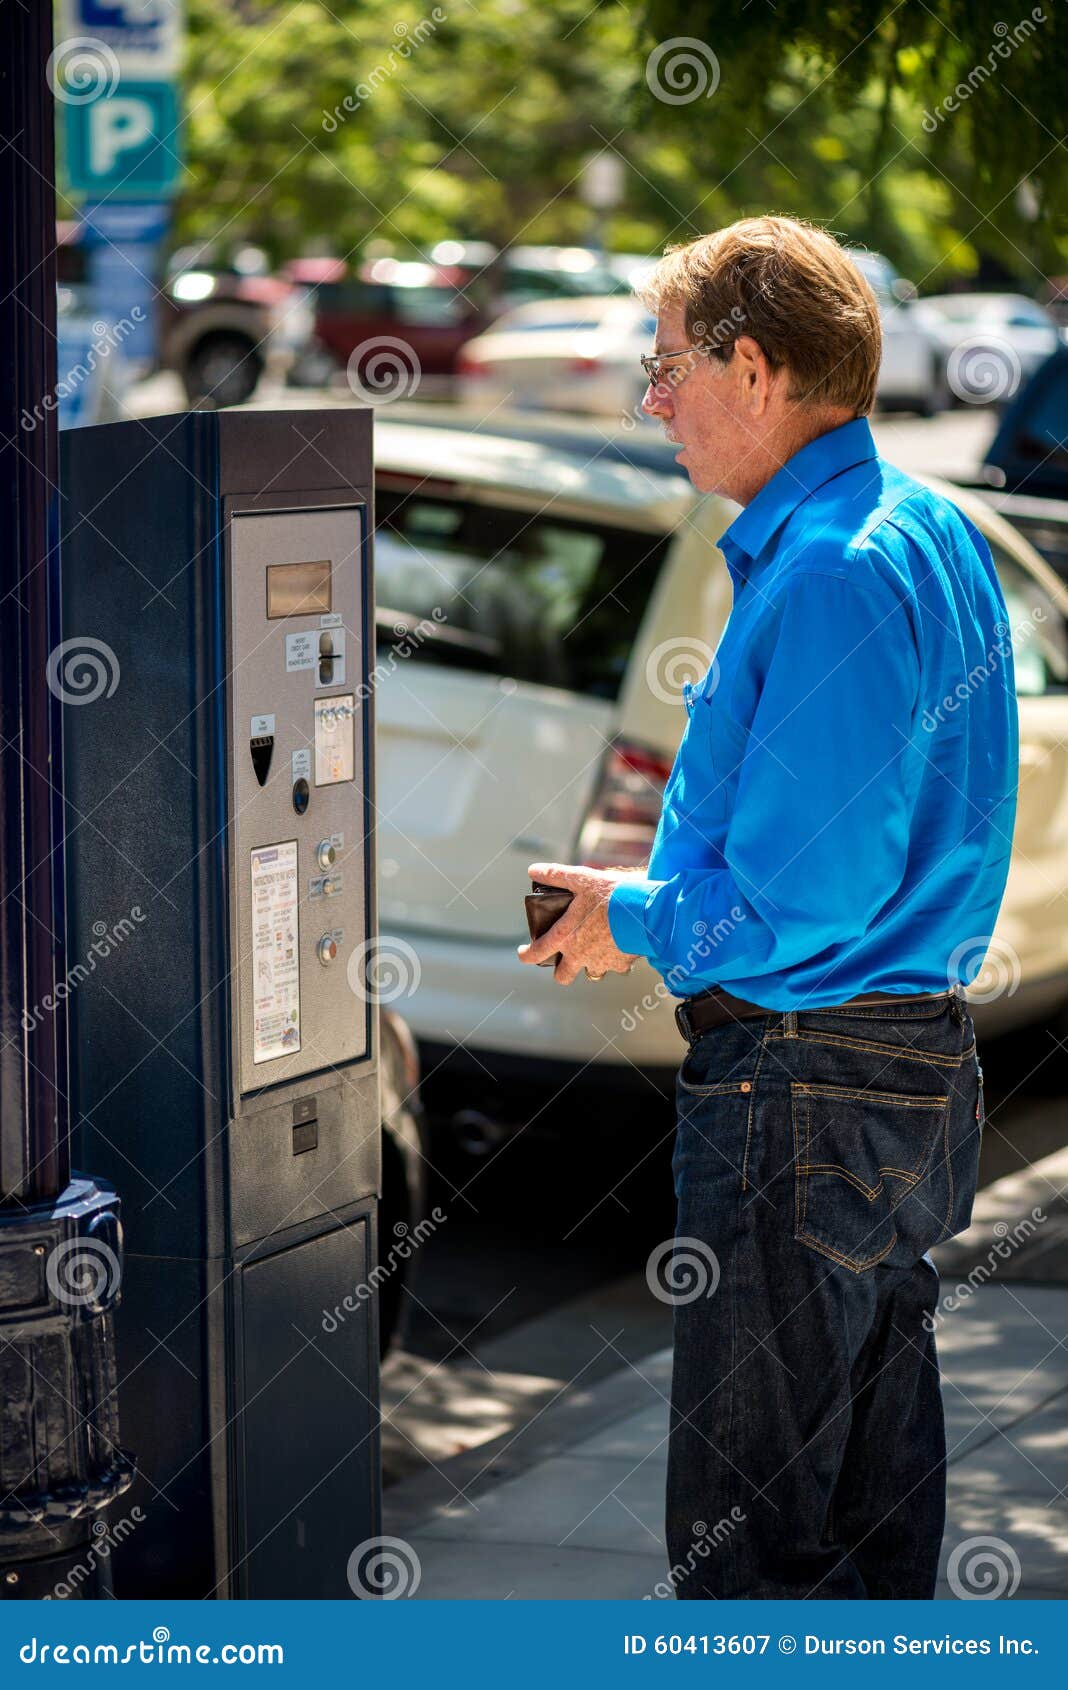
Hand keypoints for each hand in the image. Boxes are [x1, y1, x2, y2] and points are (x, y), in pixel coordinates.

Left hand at [517, 862, 642, 984]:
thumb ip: (556, 875)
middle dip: (562, 970)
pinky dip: (614, 958)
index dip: (527, 956)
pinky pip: (615, 966)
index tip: (524, 953)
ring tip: (598, 945)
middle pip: (563, 976)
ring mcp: (601, 962)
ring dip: (591, 962)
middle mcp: (580, 955)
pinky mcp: (621, 964)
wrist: (645, 910)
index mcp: (566, 936)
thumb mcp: (581, 879)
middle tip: (566, 959)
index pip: (537, 953)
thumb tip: (533, 869)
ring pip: (591, 972)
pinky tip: (620, 942)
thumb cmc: (611, 894)